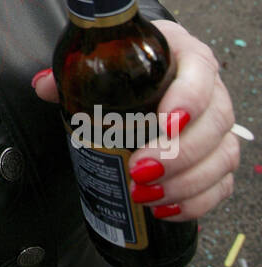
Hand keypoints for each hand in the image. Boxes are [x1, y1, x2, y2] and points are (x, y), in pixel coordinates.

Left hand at [33, 21, 239, 221]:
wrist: (151, 73)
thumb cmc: (130, 66)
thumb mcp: (107, 59)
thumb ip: (77, 72)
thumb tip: (44, 87)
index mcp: (187, 57)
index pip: (201, 73)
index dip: (189, 99)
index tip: (164, 122)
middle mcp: (212, 90)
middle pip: (215, 121)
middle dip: (179, 153)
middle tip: (139, 170)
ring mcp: (218, 127)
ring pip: (222, 157)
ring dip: (186, 183)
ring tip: (145, 195)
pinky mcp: (218, 158)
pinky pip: (222, 184)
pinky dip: (197, 202)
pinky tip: (164, 209)